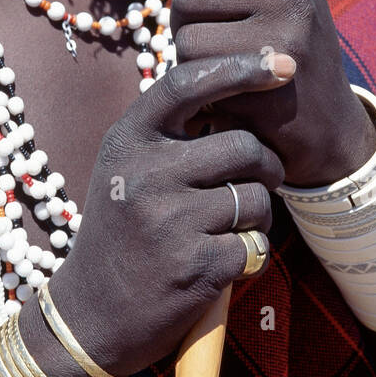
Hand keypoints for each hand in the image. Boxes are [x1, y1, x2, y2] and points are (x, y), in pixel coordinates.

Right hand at [44, 50, 290, 376]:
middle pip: (245, 146)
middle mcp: (144, 173)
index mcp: (127, 139)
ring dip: (257, 215)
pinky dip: (249, 254)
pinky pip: (255, 244)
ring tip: (227, 228)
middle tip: (253, 183)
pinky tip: (217, 262)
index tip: (283, 63)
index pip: (188, 84)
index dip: (241, 68)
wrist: (92, 313)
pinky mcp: (195, 266)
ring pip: (256, 197)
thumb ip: (170, 129)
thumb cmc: (122, 228)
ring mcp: (169, 220)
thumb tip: (239, 84)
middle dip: (265, 166)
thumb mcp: (126, 166)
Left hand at [170, 0, 375, 187]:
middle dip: (188, 25)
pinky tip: (232, 93)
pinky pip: (198, 68)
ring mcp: (290, 25)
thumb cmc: (282, 52)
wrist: (325, 127)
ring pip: (186, 33)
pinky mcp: (275, 70)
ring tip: (229, 69)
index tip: (213, 7)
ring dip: (193, 60)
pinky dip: (203, 86)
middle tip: (222, 48)